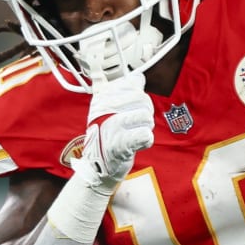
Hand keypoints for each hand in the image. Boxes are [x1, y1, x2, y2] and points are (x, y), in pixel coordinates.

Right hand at [72, 71, 154, 191]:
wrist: (98, 167)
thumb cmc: (107, 136)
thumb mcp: (110, 109)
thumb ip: (125, 91)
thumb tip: (138, 77)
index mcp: (102, 95)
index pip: (134, 84)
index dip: (139, 99)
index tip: (129, 110)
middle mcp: (103, 107)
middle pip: (143, 99)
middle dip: (144, 115)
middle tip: (133, 126)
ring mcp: (110, 125)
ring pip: (147, 117)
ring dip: (145, 129)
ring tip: (132, 135)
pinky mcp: (118, 143)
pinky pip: (145, 135)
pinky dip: (146, 141)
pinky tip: (136, 144)